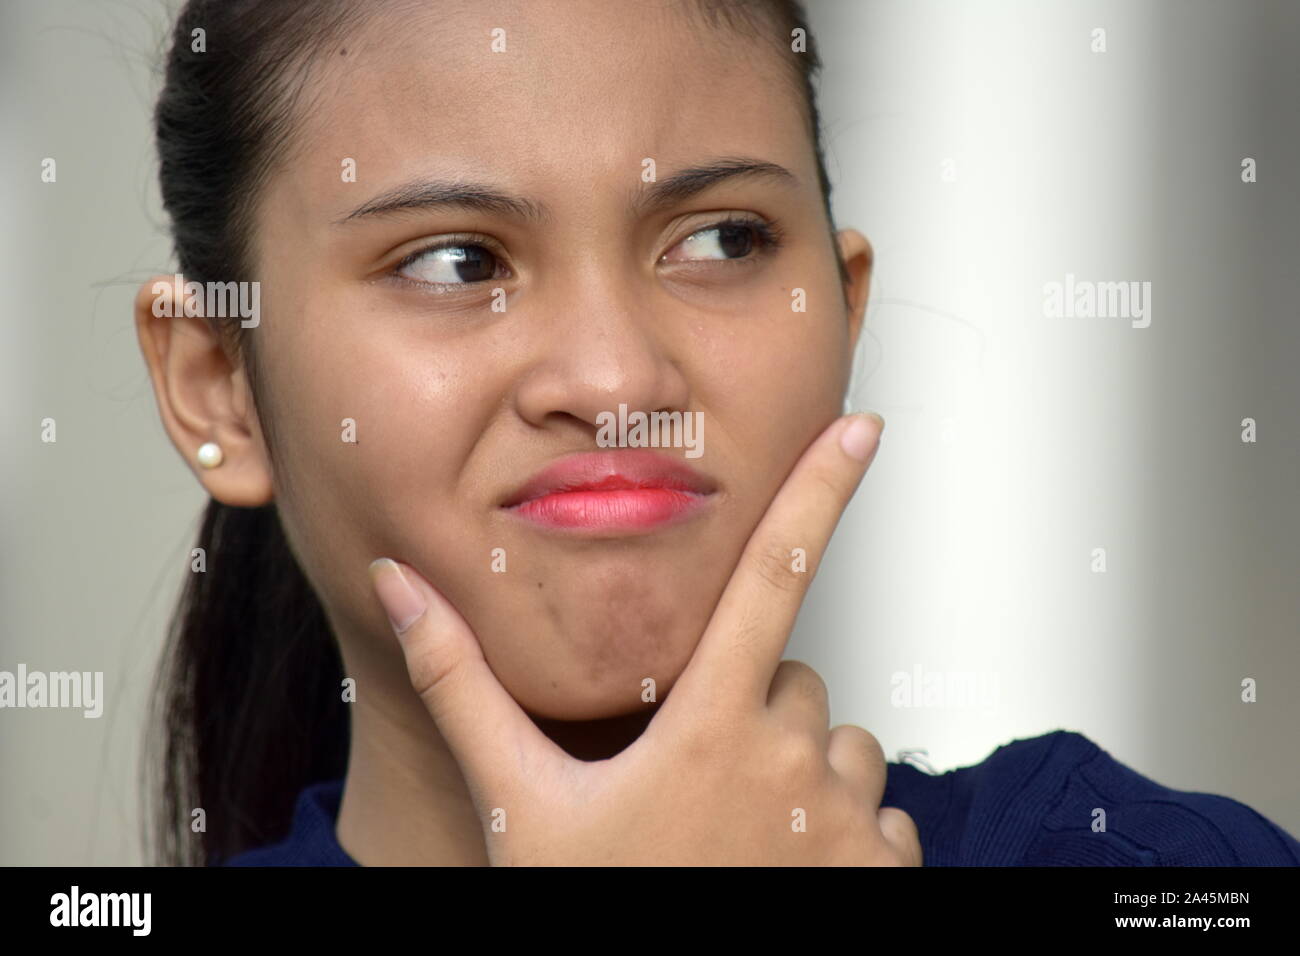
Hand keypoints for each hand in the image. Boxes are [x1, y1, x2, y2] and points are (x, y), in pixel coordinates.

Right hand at [369, 412, 920, 864]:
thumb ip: (461, 685)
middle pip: (789, 677)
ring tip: (732, 829)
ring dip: (798, 769)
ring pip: (839, 744)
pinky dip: (841, 829)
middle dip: (750, 705)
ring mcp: (844, 819)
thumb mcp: (519, 801)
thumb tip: (399, 587)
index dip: (818, 491)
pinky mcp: (883, 868)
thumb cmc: (596, 905)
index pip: (772, 574)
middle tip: (689, 780)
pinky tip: (779, 866)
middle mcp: (790, 759)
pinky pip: (880, 814)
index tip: (863, 428)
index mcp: (708, 723)